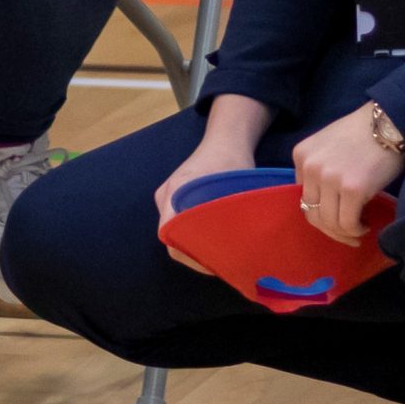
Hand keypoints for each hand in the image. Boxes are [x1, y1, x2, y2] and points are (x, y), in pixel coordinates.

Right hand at [154, 127, 261, 271]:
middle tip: (219, 264)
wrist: (226, 139)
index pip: (170, 234)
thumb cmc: (231, 161)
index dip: (189, 254)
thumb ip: (230, 215)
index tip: (212, 263)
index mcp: (175, 192)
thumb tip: (240, 247)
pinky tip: (213, 241)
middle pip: (171, 236)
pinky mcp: (174, 198)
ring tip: (218, 254)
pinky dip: (193, 234)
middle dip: (193, 253)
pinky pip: (178, 223)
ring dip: (193, 244)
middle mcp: (165, 196)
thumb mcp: (235, 189)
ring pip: (174, 231)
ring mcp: (167, 197)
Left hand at [288, 103, 403, 243]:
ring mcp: (330, 178)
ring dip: (344, 233)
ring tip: (359, 231)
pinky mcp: (352, 189)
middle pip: (313, 213)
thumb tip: (324, 203)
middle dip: (330, 230)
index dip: (320, 213)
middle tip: (347, 235)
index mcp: (301, 155)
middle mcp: (310, 167)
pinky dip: (356, 230)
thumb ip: (319, 169)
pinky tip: (365, 226)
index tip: (335, 219)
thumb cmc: (363, 132)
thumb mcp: (328, 145)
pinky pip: (348, 223)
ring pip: (329, 222)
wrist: (390, 121)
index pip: (304, 197)